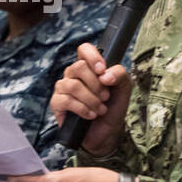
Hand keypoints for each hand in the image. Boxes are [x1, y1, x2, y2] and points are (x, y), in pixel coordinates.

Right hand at [50, 43, 131, 157]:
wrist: (108, 131)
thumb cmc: (113, 107)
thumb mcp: (124, 88)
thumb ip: (120, 74)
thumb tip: (105, 75)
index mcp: (89, 66)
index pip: (84, 49)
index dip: (92, 57)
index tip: (102, 70)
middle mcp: (73, 74)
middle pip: (78, 67)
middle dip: (96, 85)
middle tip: (106, 97)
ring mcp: (63, 88)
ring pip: (73, 85)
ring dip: (91, 99)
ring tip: (100, 109)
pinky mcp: (57, 103)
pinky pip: (66, 100)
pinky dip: (82, 109)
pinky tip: (91, 115)